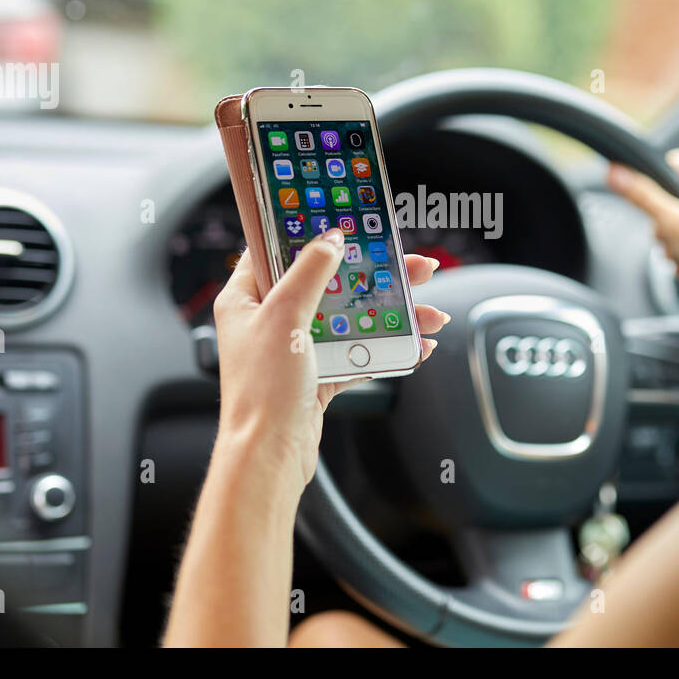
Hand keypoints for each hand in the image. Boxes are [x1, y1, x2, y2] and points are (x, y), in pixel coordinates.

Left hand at [211, 228, 448, 494]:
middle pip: (330, 283)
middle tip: (415, 267)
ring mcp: (294, 350)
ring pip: (351, 318)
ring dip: (393, 315)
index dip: (314, 233)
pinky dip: (386, 348)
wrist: (270, 457)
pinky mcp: (316, 377)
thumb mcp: (284, 316)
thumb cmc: (263, 390)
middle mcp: (268, 321)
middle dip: (377, 277)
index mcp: (246, 298)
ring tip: (432, 312)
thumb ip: (310, 272)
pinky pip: (357, 352)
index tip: (350, 221)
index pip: (279, 250)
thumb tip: (331, 239)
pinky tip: (418, 345)